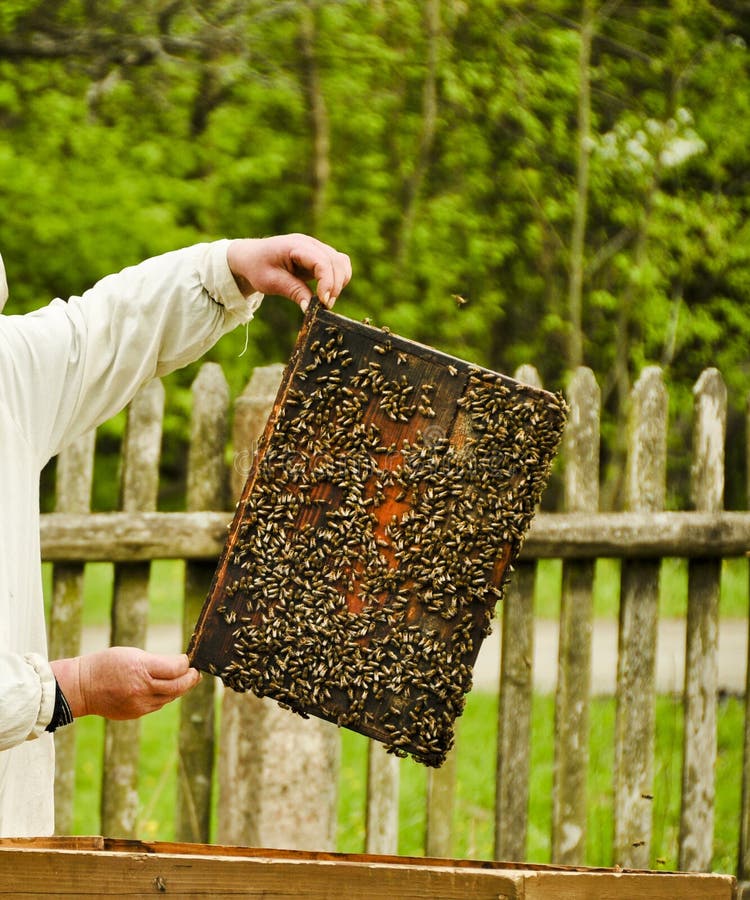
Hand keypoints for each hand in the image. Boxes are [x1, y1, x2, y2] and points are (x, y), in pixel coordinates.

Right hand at [51, 648, 200, 720]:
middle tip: (196, 673)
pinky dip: (165, 697)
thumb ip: (156, 661)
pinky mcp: (135, 714)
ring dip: (180, 688)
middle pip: (178, 686)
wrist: (81, 687)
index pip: (175, 668)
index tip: (188, 659)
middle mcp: (141, 688)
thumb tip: (180, 665)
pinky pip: (157, 705)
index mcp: (141, 669)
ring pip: (169, 697)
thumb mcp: (131, 654)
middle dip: (190, 679)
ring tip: (185, 680)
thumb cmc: (106, 664)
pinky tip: (166, 690)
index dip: (186, 663)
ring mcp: (138, 704)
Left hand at [226, 233, 351, 311]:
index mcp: (296, 246)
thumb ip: (293, 292)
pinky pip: (339, 265)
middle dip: (335, 286)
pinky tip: (327, 292)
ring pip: (342, 262)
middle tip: (324, 306)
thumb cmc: (258, 268)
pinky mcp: (320, 256)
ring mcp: (317, 248)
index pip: (322, 261)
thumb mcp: (271, 282)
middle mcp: (310, 244)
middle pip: (337, 261)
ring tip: (325, 301)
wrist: (251, 257)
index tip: (323, 302)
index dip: (327, 282)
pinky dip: (338, 279)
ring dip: (339, 282)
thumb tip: (310, 308)